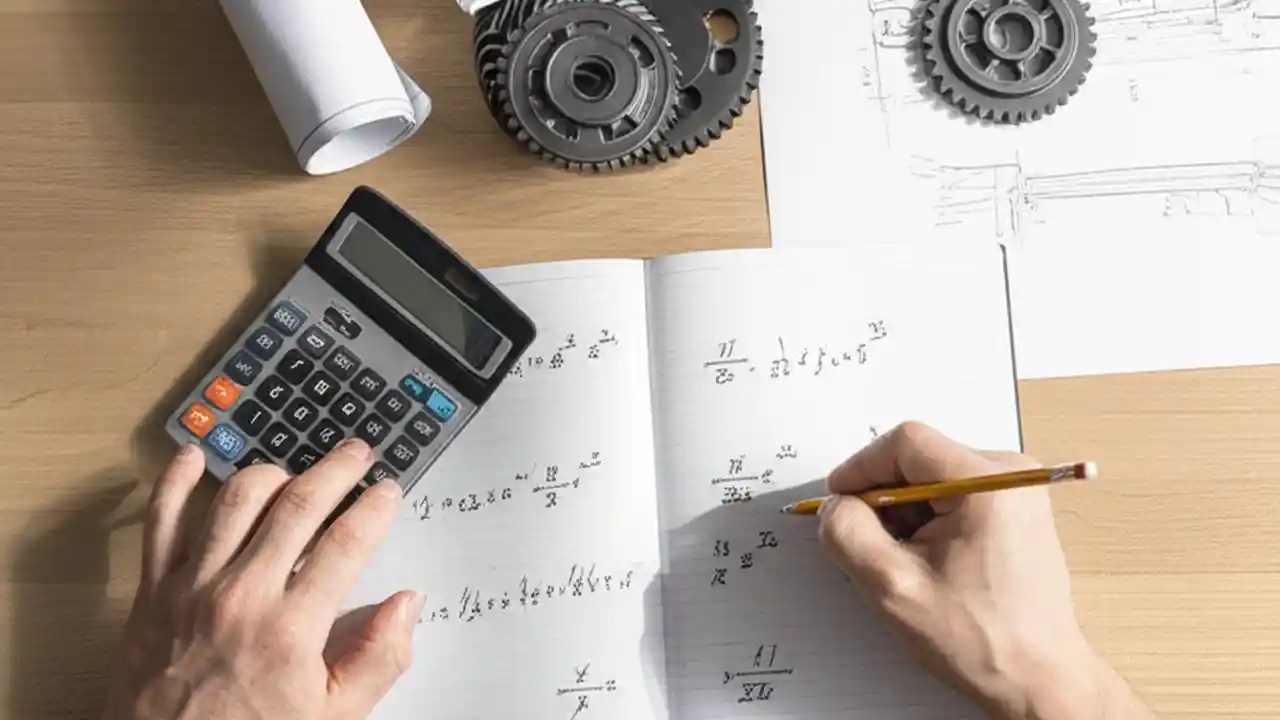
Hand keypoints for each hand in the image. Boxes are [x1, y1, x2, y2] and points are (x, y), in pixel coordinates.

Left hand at [103, 439, 421, 719]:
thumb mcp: (332, 717)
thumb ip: (378, 660)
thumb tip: (408, 604)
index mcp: (291, 628)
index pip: (346, 544)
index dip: (375, 508)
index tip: (389, 491)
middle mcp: (241, 595)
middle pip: (298, 505)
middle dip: (336, 470)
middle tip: (357, 453)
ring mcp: (191, 587)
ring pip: (236, 499)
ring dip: (273, 472)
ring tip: (296, 470)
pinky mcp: (152, 591)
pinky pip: (161, 521)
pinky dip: (174, 482)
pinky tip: (192, 457)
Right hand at [818, 422, 1151, 719]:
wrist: (1039, 678)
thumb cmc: (981, 640)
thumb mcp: (892, 587)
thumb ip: (848, 534)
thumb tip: (835, 505)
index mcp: (988, 483)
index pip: (906, 443)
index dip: (861, 469)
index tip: (838, 503)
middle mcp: (1012, 475)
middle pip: (919, 459)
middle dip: (884, 499)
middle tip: (870, 547)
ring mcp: (1018, 491)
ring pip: (933, 479)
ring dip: (905, 514)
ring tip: (904, 564)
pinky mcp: (1015, 510)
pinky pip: (954, 496)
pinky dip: (928, 521)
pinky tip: (927, 562)